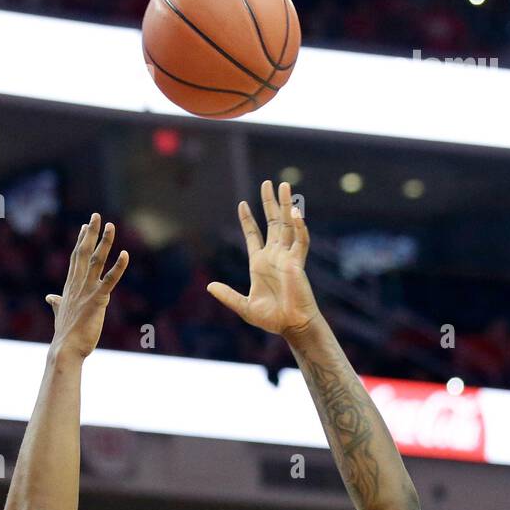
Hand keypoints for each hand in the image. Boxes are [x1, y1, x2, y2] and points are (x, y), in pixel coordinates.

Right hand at [47, 212, 128, 358]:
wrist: (65, 350)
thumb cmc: (65, 335)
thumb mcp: (60, 314)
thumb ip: (56, 303)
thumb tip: (50, 298)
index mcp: (70, 286)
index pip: (76, 258)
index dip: (81, 241)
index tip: (86, 226)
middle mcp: (77, 284)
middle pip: (84, 253)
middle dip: (91, 233)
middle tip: (97, 215)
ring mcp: (87, 291)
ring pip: (97, 261)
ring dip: (104, 242)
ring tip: (111, 226)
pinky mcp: (98, 300)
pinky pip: (110, 280)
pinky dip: (118, 266)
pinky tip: (125, 254)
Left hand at [207, 178, 319, 340]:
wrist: (291, 325)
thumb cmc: (271, 318)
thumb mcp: (244, 306)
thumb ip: (227, 296)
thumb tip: (210, 287)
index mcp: (259, 263)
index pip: (253, 235)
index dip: (248, 220)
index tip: (243, 204)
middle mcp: (274, 256)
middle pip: (273, 223)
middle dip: (270, 203)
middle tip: (268, 183)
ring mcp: (287, 257)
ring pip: (288, 225)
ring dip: (286, 206)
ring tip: (285, 186)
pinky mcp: (298, 263)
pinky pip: (300, 240)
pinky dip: (299, 227)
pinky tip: (296, 212)